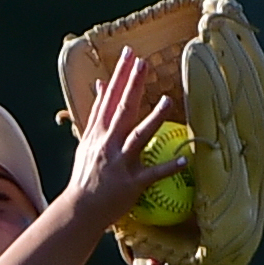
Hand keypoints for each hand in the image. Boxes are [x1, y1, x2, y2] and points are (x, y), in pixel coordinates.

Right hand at [66, 48, 185, 232]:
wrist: (80, 210)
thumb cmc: (85, 176)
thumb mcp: (86, 141)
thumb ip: (97, 113)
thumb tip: (100, 85)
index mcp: (97, 133)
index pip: (108, 98)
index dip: (119, 75)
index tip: (129, 54)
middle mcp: (107, 144)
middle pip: (122, 110)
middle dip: (132, 86)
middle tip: (143, 63)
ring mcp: (119, 163)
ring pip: (138, 137)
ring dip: (153, 119)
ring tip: (167, 101)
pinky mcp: (131, 184)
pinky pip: (152, 174)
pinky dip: (168, 168)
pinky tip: (183, 160)